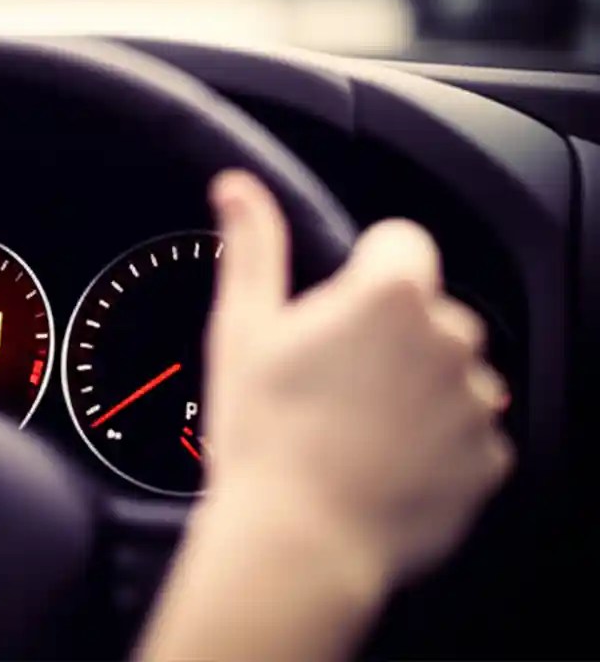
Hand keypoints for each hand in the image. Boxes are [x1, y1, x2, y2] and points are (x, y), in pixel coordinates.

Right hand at [203, 170, 511, 586]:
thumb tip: (237, 186)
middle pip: (425, 311)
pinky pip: (466, 431)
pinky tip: (381, 462)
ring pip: (447, 371)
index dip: (361, 273)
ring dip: (413, 388)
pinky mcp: (490, 457)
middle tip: (330, 382)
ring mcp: (476, 401)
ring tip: (352, 429)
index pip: (399, 243)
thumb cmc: (263, 435)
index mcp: (389, 295)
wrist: (296, 541)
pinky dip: (434, 442)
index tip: (332, 314)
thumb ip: (253, 245)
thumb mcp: (243, 329)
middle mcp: (449, 337)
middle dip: (387, 336)